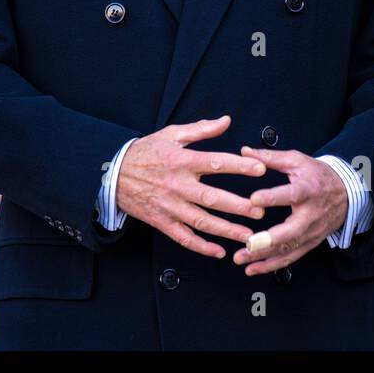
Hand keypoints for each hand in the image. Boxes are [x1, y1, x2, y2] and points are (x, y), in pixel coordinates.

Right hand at [116, 115, 267, 258]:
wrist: (113, 174)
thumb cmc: (146, 152)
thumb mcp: (171, 134)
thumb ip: (201, 129)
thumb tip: (226, 121)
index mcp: (182, 160)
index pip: (215, 162)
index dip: (239, 166)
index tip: (260, 169)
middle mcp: (177, 185)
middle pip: (212, 197)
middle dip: (238, 206)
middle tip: (260, 210)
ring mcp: (170, 206)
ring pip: (201, 221)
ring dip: (226, 230)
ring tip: (248, 236)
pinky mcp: (162, 222)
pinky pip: (184, 238)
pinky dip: (201, 247)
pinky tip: (219, 251)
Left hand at [232, 148, 347, 275]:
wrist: (346, 194)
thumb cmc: (318, 176)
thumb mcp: (297, 161)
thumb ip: (270, 158)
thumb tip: (245, 151)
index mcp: (307, 190)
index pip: (290, 195)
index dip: (272, 197)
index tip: (253, 199)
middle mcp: (310, 214)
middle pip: (291, 231)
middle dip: (267, 240)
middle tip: (247, 244)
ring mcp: (311, 232)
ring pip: (288, 249)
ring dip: (264, 258)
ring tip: (242, 260)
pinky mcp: (309, 243)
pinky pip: (290, 258)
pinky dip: (271, 266)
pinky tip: (253, 269)